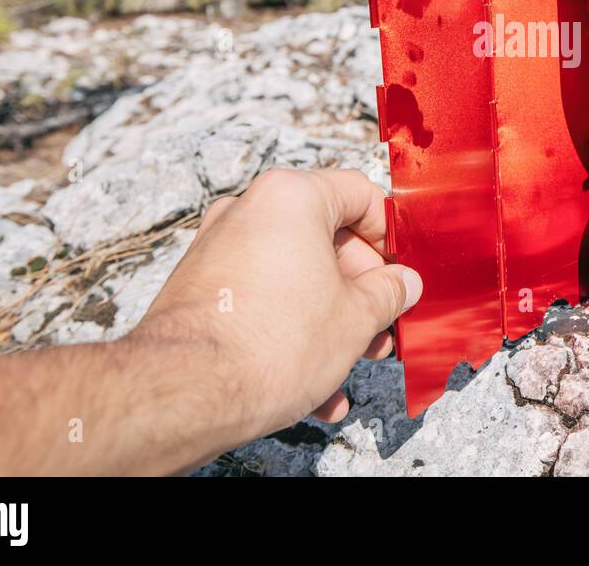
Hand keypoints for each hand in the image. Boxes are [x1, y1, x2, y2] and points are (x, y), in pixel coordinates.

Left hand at [133, 168, 421, 439]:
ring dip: (331, 319)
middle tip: (383, 325)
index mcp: (291, 198)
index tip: (402, 273)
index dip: (392, 236)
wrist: (185, 394)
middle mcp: (249, 212)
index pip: (360, 194)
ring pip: (296, 277)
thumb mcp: (356, 318)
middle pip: (327, 239)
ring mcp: (219, 249)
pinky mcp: (201, 288)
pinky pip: (262, 302)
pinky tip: (315, 389)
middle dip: (362, 290)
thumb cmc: (271, 345)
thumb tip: (403, 284)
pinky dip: (290, 334)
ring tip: (352, 362)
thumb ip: (388, 293)